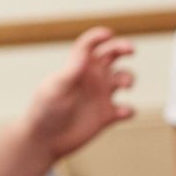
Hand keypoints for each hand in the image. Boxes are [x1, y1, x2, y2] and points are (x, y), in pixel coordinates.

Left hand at [23, 28, 135, 159]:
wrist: (44, 141)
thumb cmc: (44, 112)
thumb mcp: (56, 89)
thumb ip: (72, 72)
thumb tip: (85, 55)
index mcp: (77, 67)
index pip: (89, 45)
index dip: (99, 36)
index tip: (108, 35)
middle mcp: (91, 78)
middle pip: (112, 54)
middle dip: (123, 48)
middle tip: (131, 50)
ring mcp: (100, 96)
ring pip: (122, 79)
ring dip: (128, 78)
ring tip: (125, 85)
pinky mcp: (106, 116)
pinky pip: (125, 110)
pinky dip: (128, 110)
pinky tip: (122, 112)